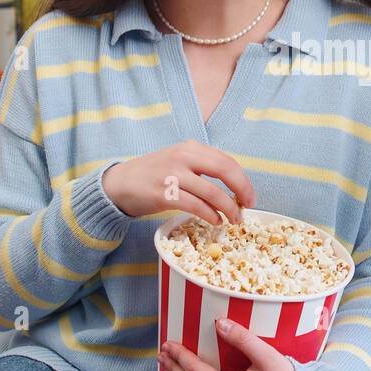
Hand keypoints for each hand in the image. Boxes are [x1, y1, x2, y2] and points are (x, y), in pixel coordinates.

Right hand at [102, 140, 255, 224]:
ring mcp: (173, 175)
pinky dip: (210, 215)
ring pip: (212, 192)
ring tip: (233, 220)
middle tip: (248, 207)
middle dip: (242, 190)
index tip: (250, 196)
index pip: (226, 161)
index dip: (243, 180)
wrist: (119, 183)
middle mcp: (183, 157)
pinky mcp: (164, 194)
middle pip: (225, 170)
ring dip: (228, 209)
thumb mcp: (179, 162)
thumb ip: (202, 168)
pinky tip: (215, 221)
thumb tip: (234, 186)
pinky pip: (195, 206)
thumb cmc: (153, 175)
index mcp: (191, 148)